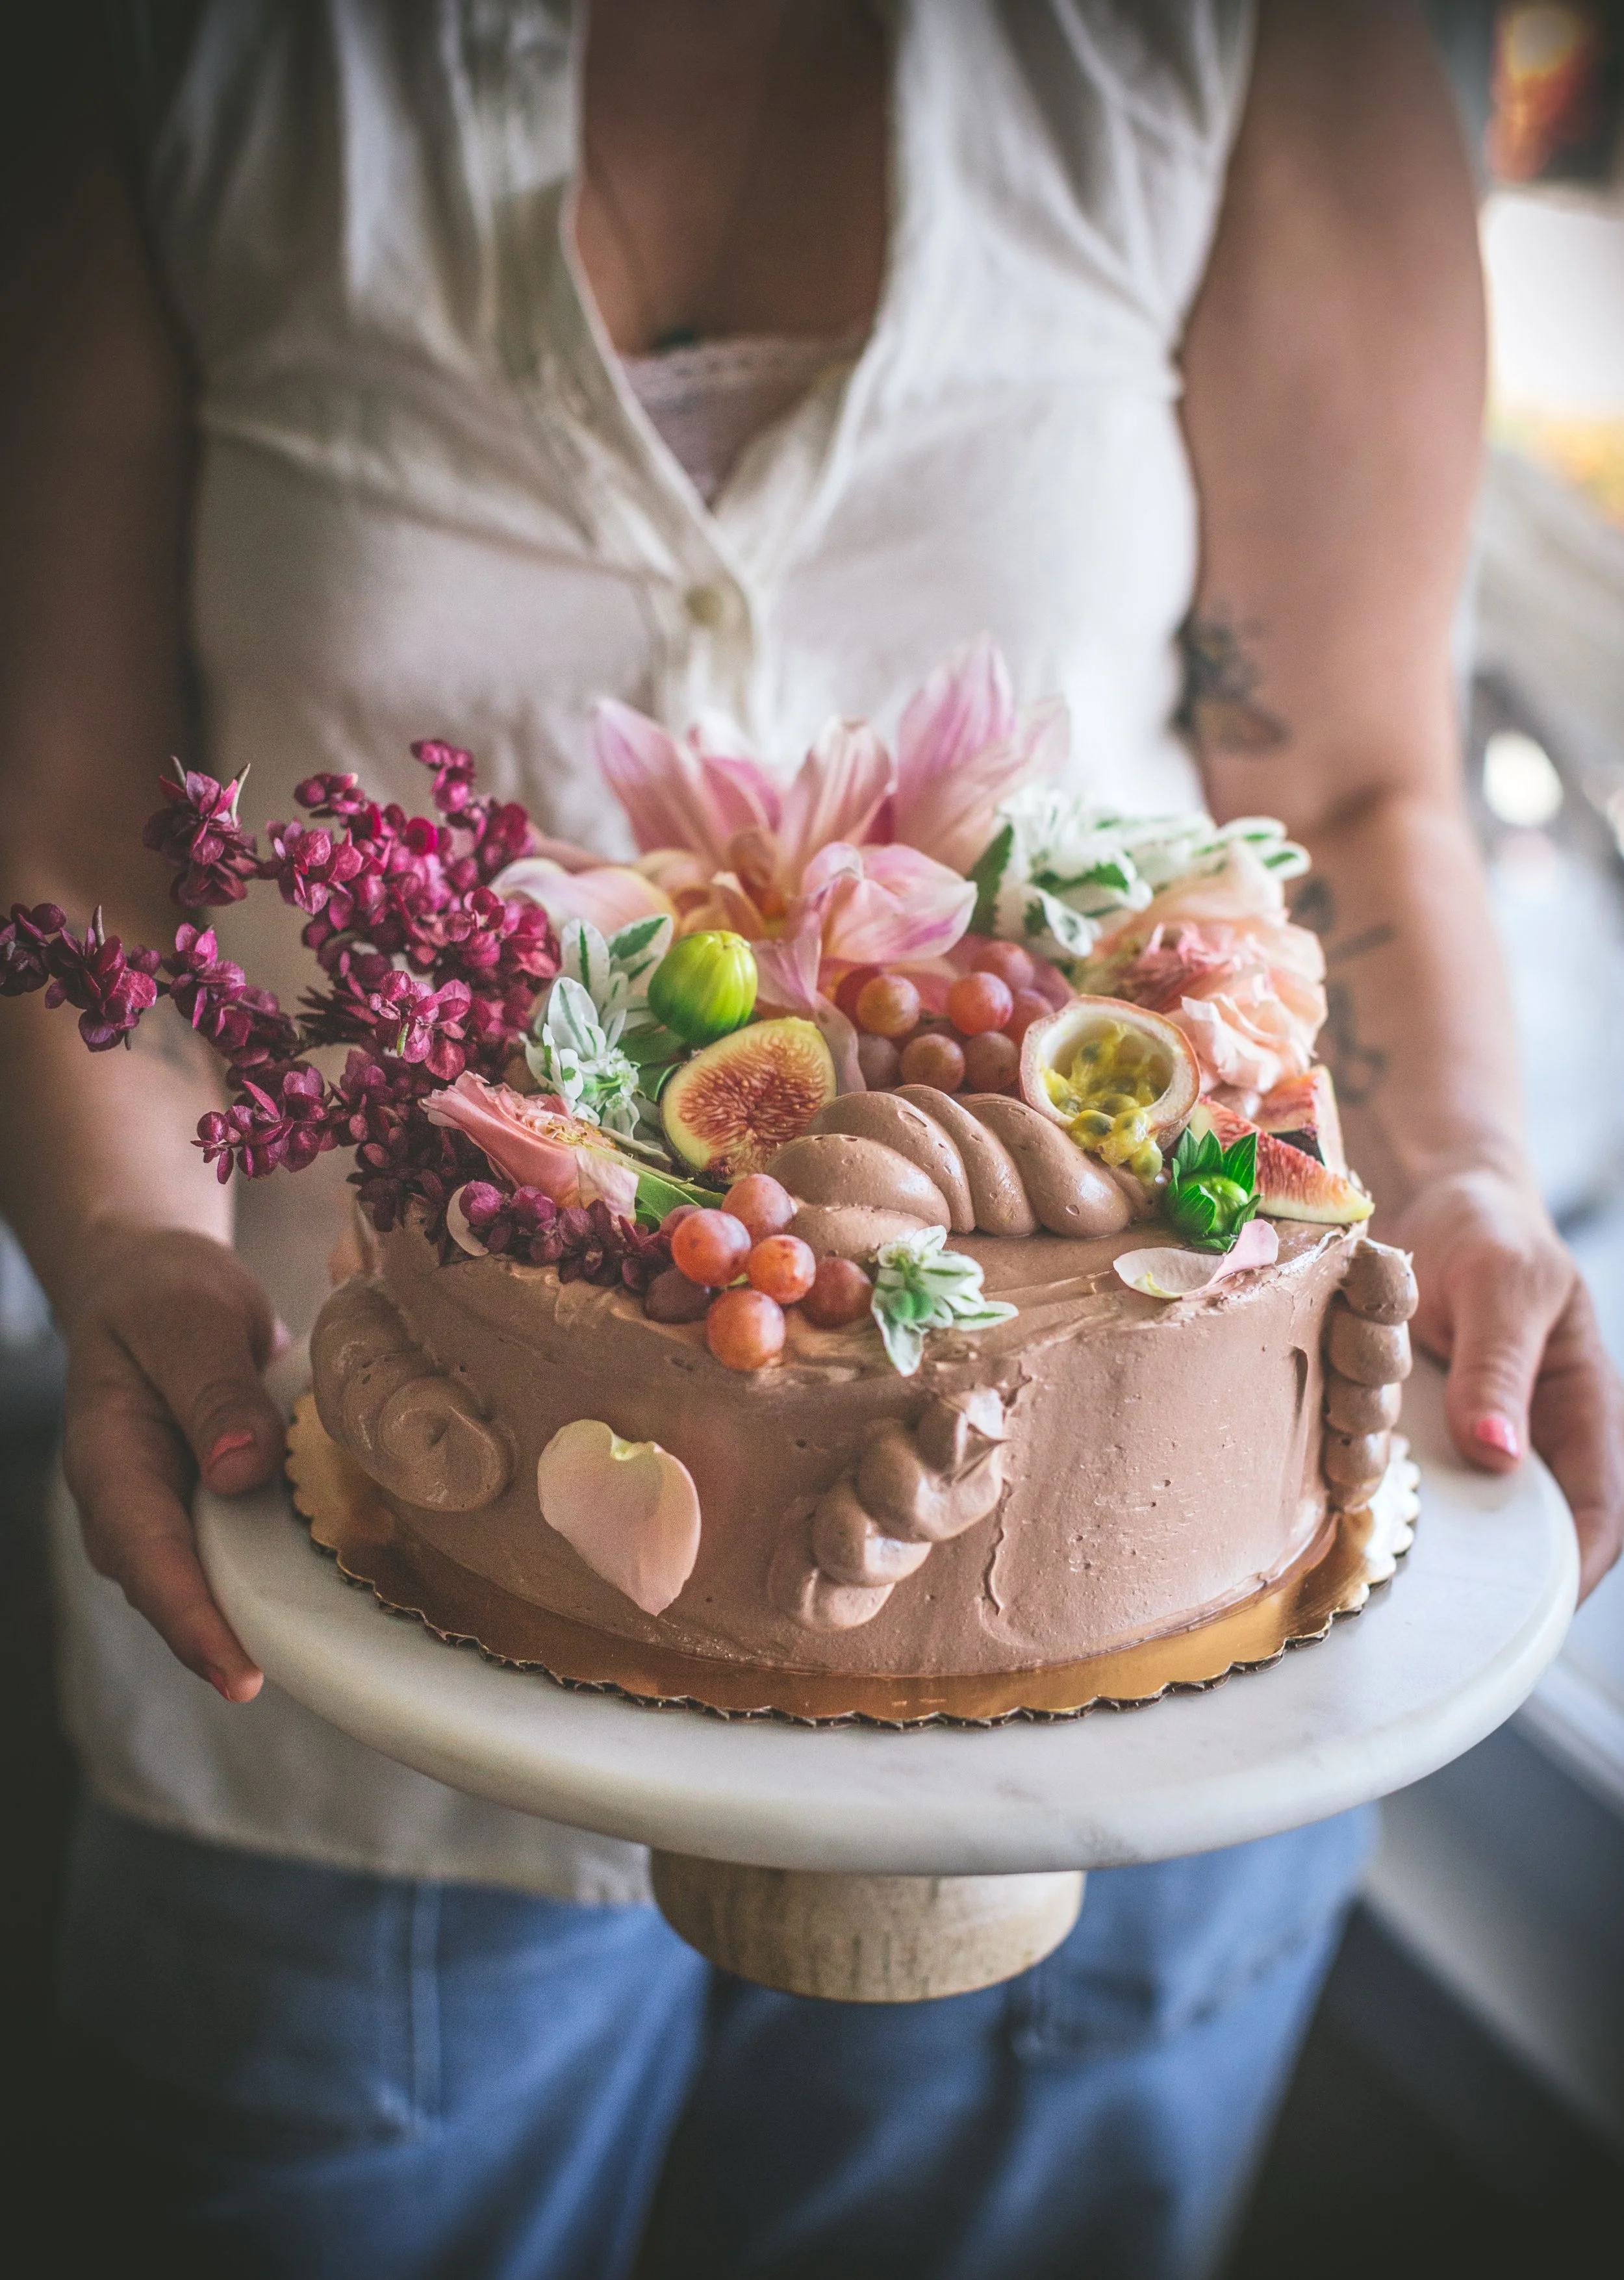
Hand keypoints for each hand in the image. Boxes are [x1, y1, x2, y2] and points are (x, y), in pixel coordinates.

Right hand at [60, 1227, 287, 1698]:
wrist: (159, 1284)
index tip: (235, 1670)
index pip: (143, 1552)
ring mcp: (176, 1511)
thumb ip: (210, 1389)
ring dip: (264, 1618)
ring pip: (215, 1580)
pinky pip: (248, 1553)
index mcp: (110, 1458)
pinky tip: (348, 1598)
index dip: (188, 1615)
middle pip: (175, 1587)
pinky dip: (288, 1577)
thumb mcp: (188, 1318)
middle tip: (294, 1686)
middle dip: (226, 1643)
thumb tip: (239, 1473)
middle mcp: (135, 1503)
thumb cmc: (165, 1295)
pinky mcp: (219, 1508)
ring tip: (332, 1662)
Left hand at [1397, 1170, 1623, 1597]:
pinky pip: (1398, 1469)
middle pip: (1516, 1527)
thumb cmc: (1488, 1232)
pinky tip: (1338, 1474)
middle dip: (1476, 1556)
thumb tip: (1498, 1453)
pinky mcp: (1413, 1422)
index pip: (1597, 1510)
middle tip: (1424, 1581)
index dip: (1572, 1567)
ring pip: (1450, 1506)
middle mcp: (1524, 1434)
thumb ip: (1498, 1366)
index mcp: (1576, 1409)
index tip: (1529, 1607)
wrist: (1429, 1198)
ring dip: (1414, 1511)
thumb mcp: (1502, 1285)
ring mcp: (1467, 1433)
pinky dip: (1372, 1471)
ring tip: (1371, 1507)